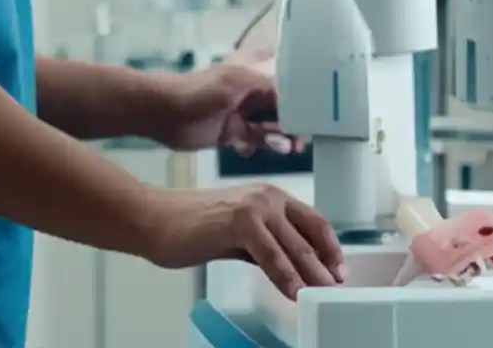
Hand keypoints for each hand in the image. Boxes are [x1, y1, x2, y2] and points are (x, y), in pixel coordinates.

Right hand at [142, 183, 344, 300]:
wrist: (154, 219)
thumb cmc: (191, 227)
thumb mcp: (238, 233)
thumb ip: (265, 245)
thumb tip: (291, 269)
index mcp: (270, 196)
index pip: (313, 221)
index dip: (329, 248)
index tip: (338, 271)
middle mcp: (268, 197)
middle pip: (310, 235)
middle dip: (326, 266)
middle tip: (337, 290)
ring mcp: (255, 208)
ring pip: (295, 247)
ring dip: (312, 276)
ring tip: (323, 296)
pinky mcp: (240, 223)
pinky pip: (272, 256)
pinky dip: (286, 277)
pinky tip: (294, 293)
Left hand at [152, 50, 303, 155]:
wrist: (162, 113)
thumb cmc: (198, 90)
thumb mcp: (240, 82)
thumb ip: (275, 87)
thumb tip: (307, 95)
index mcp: (258, 68)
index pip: (294, 79)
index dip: (308, 95)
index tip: (322, 112)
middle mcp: (256, 89)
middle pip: (289, 106)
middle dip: (298, 122)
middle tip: (303, 137)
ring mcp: (246, 111)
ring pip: (276, 126)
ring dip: (282, 137)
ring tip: (285, 146)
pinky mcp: (236, 131)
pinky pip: (260, 140)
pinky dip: (263, 146)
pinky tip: (253, 149)